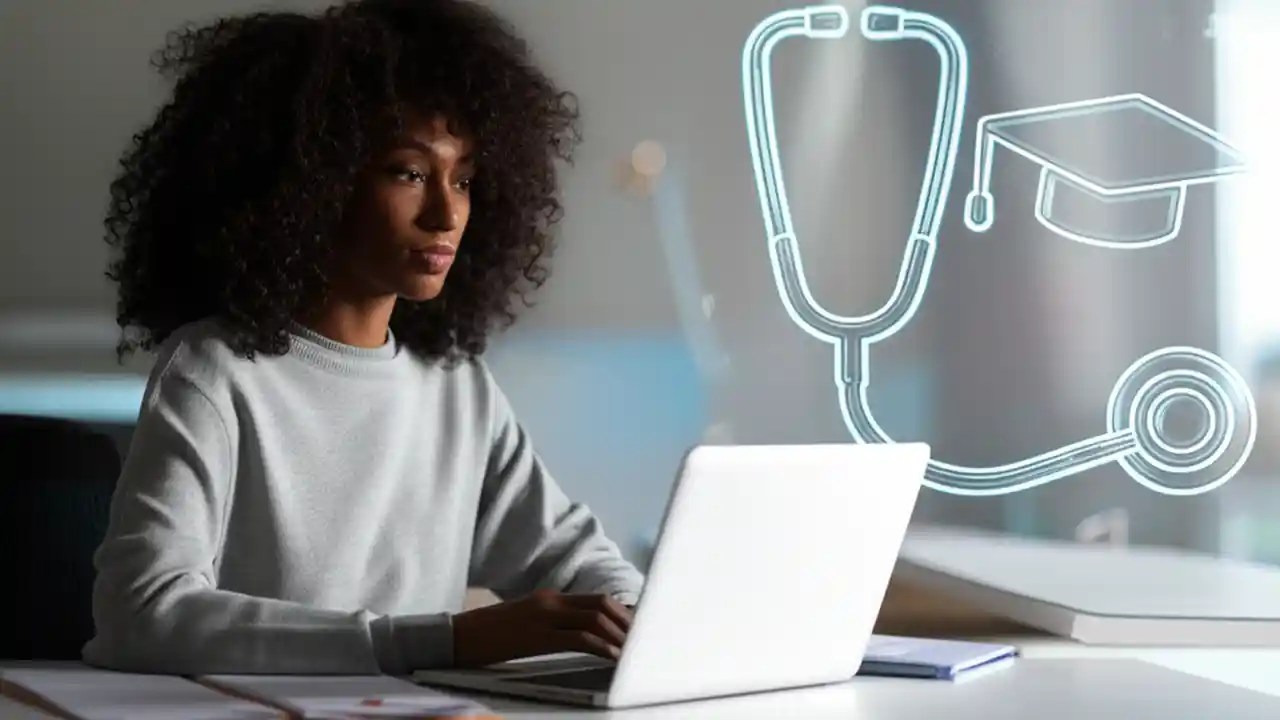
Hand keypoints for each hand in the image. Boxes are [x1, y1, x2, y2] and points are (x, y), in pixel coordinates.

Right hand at [452, 590, 633, 667]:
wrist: (457, 637)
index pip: (595, 599)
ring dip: (618, 636)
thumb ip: (552, 622)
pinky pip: (579, 639)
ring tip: (632, 652)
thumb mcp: (525, 621)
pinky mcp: (537, 636)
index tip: (635, 629)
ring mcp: (544, 616)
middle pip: (602, 605)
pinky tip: (612, 658)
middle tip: (641, 641)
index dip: (621, 613)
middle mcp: (550, 601)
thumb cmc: (490, 634)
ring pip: (595, 620)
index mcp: (549, 597)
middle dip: (626, 622)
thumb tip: (581, 633)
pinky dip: (601, 647)